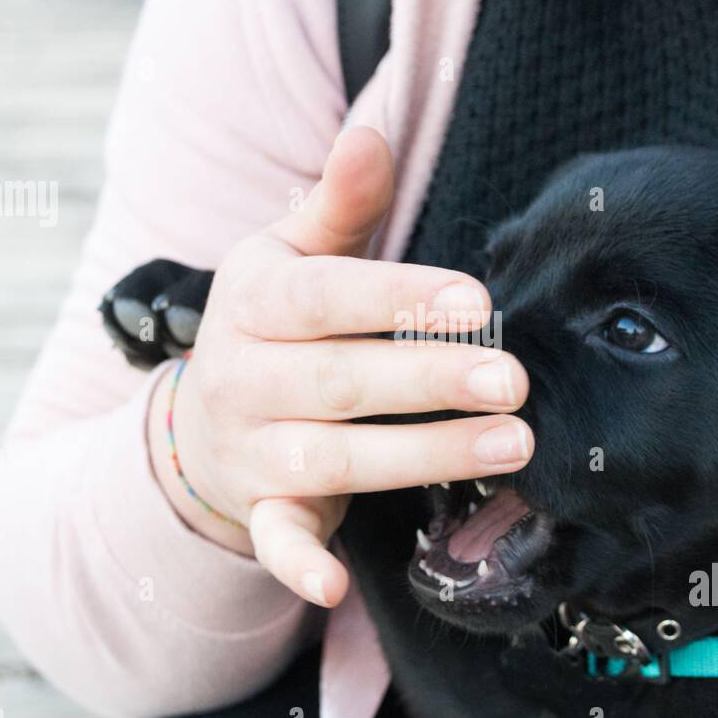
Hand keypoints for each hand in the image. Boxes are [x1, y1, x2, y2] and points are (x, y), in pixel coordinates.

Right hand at [148, 127, 532, 606]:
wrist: (203, 415)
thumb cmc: (275, 323)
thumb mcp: (290, 255)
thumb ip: (339, 204)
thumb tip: (374, 130)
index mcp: (254, 302)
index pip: (325, 297)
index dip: (397, 298)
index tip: (474, 301)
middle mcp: (244, 376)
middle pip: (340, 380)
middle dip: (429, 380)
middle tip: (514, 379)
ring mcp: (250, 449)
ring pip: (331, 458)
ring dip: (420, 457)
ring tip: (511, 444)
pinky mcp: (261, 509)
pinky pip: (274, 540)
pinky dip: (298, 565)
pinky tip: (335, 587)